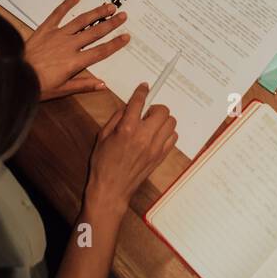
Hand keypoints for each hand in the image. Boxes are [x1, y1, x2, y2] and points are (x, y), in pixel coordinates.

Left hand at [25, 0, 129, 99]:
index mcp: (74, 61)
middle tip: (122, 15)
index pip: (100, 51)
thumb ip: (83, 85)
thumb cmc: (37, 85)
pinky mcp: (45, 29)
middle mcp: (69, 45)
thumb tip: (102, 84)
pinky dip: (67, 4)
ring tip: (108, 6)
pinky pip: (58, 14)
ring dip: (96, 13)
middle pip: (95, 32)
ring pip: (81, 21)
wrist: (16, 75)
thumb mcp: (61, 90)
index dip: (115, 44)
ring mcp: (58, 35)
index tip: (126, 37)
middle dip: (111, 23)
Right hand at [84, 82, 176, 214]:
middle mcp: (144, 136)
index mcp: (127, 129)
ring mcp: (155, 147)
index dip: (142, 92)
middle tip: (146, 114)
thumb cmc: (103, 163)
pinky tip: (156, 137)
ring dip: (162, 120)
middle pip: (163, 110)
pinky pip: (173, 138)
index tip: (144, 87)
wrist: (111, 189)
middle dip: (155, 108)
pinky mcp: (160, 157)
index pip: (139, 102)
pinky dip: (167, 134)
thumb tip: (129, 108)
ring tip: (151, 126)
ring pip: (171, 123)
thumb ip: (117, 118)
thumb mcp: (103, 136)